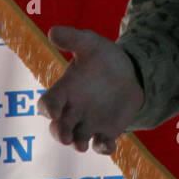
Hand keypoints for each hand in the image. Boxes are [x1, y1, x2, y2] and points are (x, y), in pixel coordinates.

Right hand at [38, 26, 144, 153]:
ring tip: (82, 144)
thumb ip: (74, 39)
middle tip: (65, 137)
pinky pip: (102, 144)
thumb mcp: (91, 45)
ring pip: (77, 140)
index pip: (47, 103)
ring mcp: (89, 122)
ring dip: (78, 144)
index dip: (47, 109)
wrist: (131, 72)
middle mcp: (73, 110)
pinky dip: (103, 147)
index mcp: (65, 91)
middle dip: (59, 134)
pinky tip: (108, 144)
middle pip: (58, 128)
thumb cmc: (104, 59)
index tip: (52, 111)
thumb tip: (54, 31)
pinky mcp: (107, 130)